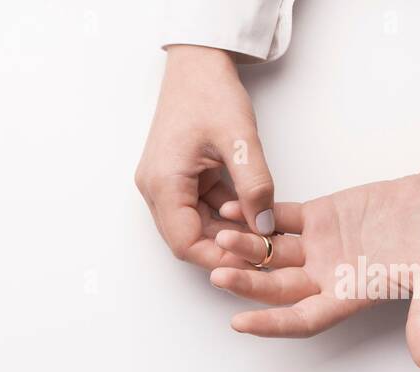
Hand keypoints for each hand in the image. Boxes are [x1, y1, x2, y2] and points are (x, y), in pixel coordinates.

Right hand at [135, 44, 276, 268]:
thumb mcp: (240, 139)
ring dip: (224, 230)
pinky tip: (248, 210)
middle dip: (223, 247)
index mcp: (163, 183)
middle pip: (186, 239)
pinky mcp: (174, 179)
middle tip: (261, 249)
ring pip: (193, 226)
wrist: (195, 65)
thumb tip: (264, 228)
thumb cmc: (210, 93)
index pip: (184, 243)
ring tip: (259, 229)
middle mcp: (155, 190)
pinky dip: (222, 214)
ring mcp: (162, 185)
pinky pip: (197, 208)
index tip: (251, 259)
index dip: (218, 258)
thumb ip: (255, 186)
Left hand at [209, 124, 419, 367]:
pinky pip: (279, 218)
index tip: (239, 324)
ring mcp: (316, 248)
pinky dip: (256, 215)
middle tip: (217, 275)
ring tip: (220, 237)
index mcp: (346, 297)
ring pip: (272, 252)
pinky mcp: (315, 217)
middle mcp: (324, 277)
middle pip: (277, 286)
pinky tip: (230, 209)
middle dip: (247, 283)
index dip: (271, 323)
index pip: (301, 318)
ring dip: (245, 248)